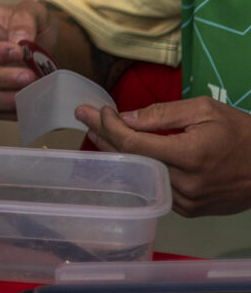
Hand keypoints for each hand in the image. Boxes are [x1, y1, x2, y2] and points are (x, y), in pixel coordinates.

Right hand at [0, 0, 52, 117]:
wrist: (40, 44)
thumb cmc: (30, 25)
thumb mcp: (33, 11)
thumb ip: (25, 18)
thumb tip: (19, 39)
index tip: (19, 52)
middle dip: (2, 77)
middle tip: (30, 76)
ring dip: (4, 97)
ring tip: (30, 93)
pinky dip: (8, 111)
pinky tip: (27, 105)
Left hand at [79, 97, 250, 215]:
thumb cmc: (241, 133)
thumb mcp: (204, 111)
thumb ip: (162, 114)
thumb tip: (125, 117)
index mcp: (189, 156)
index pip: (133, 144)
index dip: (109, 125)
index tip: (94, 108)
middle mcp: (185, 184)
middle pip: (132, 160)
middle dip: (105, 136)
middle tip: (85, 117)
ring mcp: (188, 202)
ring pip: (142, 175)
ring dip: (120, 153)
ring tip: (101, 132)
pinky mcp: (191, 210)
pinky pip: (157, 187)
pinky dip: (141, 168)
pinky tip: (129, 154)